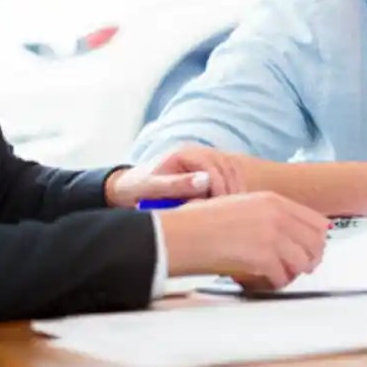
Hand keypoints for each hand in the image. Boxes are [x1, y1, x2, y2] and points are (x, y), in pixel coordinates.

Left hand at [105, 145, 245, 207]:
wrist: (129, 187)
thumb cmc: (138, 188)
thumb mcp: (152, 188)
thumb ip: (177, 185)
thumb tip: (206, 181)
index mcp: (183, 154)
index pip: (213, 166)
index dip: (220, 187)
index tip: (220, 208)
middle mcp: (196, 153)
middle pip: (227, 167)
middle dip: (231, 190)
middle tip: (232, 213)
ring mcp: (204, 159)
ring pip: (232, 171)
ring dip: (236, 189)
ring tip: (235, 211)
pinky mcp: (208, 169)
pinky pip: (230, 176)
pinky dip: (234, 189)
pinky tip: (233, 206)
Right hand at [159, 192, 329, 290]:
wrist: (183, 234)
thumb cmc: (201, 222)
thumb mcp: (242, 205)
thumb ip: (268, 215)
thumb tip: (287, 235)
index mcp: (273, 200)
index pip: (317, 222)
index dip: (316, 241)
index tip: (310, 251)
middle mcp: (277, 216)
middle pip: (316, 244)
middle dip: (309, 260)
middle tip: (296, 269)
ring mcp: (272, 236)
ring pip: (304, 263)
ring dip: (291, 273)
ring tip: (274, 276)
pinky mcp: (263, 257)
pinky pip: (282, 278)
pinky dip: (272, 284)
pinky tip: (258, 282)